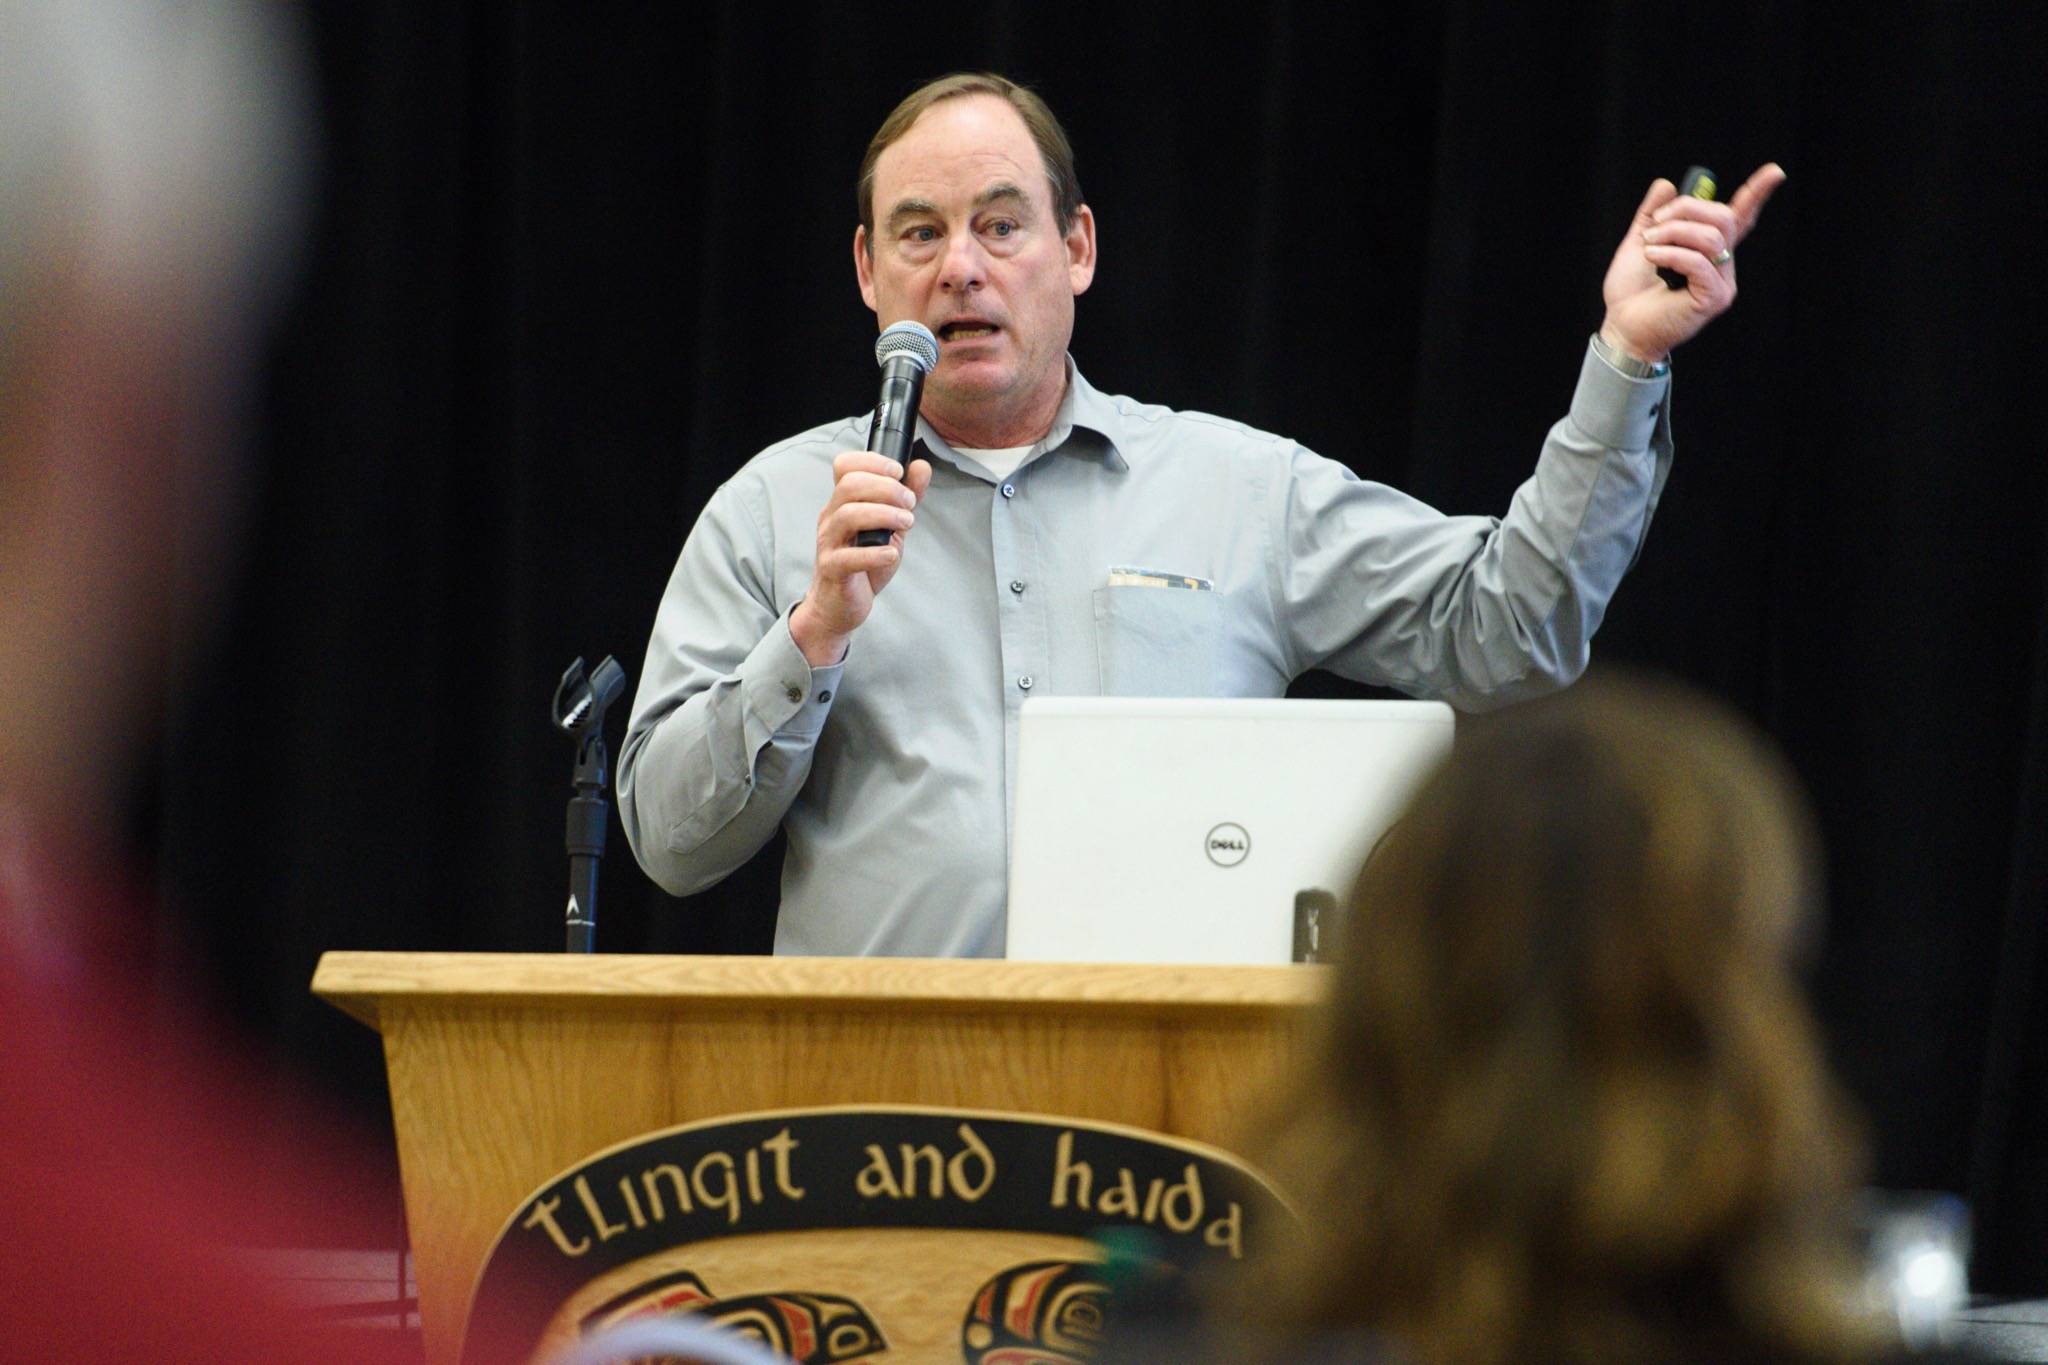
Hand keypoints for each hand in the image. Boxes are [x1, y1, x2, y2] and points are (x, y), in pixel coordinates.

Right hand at [789, 451, 932, 665]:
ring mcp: (829, 543)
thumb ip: (905, 498)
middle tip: (909, 504)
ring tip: (906, 524)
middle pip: (849, 485)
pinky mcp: (832, 569)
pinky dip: (876, 553)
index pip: (844, 465)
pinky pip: (849, 557)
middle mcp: (832, 518)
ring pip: (848, 515)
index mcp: (842, 503)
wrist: (840, 605)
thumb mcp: (890, 527)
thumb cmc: (863, 564)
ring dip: (885, 515)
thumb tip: (922, 466)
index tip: (899, 473)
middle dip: (887, 489)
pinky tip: (892, 554)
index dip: (872, 461)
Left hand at [1598, 163, 1786, 363]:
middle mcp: (1722, 264)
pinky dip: (1671, 254)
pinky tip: (1652, 257)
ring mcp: (1722, 282)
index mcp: (1708, 249)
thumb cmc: (1631, 290)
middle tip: (1654, 224)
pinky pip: (1700, 262)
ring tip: (1648, 246)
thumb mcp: (1639, 242)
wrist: (1622, 326)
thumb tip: (1667, 184)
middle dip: (1685, 210)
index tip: (1775, 171)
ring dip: (1673, 233)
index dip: (1756, 193)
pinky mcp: (1715, 298)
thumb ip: (1653, 214)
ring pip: (1711, 237)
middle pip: (1722, 218)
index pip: (1739, 217)